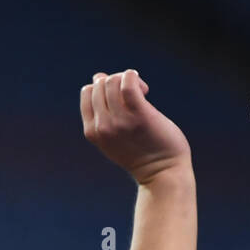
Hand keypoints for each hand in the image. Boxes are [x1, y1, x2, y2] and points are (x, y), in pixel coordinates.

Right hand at [80, 70, 191, 184]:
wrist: (162, 173)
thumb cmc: (140, 151)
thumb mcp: (112, 134)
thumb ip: (103, 111)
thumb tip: (98, 76)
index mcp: (92, 131)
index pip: (87, 92)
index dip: (104, 88)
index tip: (119, 99)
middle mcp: (102, 126)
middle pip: (100, 84)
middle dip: (116, 82)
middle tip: (134, 96)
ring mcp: (119, 121)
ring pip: (113, 81)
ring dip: (127, 79)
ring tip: (142, 93)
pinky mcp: (139, 115)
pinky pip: (129, 82)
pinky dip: (134, 77)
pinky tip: (144, 88)